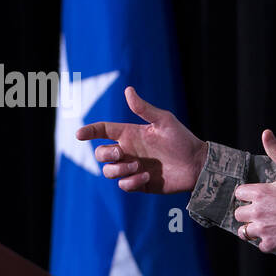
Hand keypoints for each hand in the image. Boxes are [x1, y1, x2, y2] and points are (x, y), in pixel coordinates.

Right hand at [76, 86, 207, 193]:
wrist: (196, 164)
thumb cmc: (182, 139)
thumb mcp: (164, 121)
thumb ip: (144, 109)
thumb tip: (128, 90)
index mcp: (130, 134)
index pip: (103, 131)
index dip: (89, 132)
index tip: (79, 134)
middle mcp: (128, 151)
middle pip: (100, 154)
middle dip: (105, 154)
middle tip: (121, 153)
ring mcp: (132, 168)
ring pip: (108, 171)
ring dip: (119, 169)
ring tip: (138, 167)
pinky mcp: (139, 183)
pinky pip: (123, 185)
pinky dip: (131, 181)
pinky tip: (147, 177)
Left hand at [233, 129, 275, 251]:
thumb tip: (265, 133)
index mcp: (260, 193)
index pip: (240, 194)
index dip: (249, 195)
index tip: (261, 197)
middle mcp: (257, 211)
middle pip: (239, 214)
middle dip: (249, 212)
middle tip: (266, 211)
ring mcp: (263, 229)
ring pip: (245, 231)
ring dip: (254, 228)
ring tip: (269, 224)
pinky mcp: (271, 244)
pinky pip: (259, 245)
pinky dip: (267, 242)